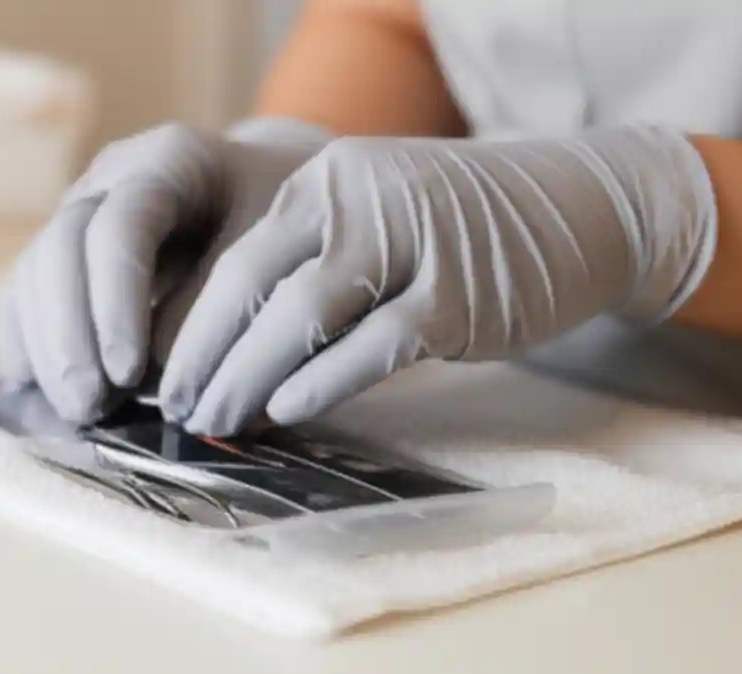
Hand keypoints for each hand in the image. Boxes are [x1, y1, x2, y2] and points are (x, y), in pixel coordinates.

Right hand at [0, 119, 328, 421]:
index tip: (127, 373)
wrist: (275, 199)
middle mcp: (109, 180)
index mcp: (167, 162)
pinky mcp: (67, 255)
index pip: (119, 225)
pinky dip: (30, 347)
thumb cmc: (286, 227)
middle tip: (88, 408)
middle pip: (60, 248)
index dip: (114, 301)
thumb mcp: (276, 253)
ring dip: (47, 349)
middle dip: (68, 335)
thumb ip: (220, 303)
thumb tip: (161, 374)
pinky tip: (42, 398)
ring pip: (34, 274)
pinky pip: (27, 297)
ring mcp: (80, 214)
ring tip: (77, 413)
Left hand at [158, 126, 717, 435]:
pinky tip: (286, 411)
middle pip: (255, 286)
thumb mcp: (376, 222)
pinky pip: (373, 343)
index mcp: (326, 183)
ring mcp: (409, 244)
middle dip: (206, 358)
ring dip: (249, 377)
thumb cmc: (460, 230)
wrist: (578, 204)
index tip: (163, 378)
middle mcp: (357, 201)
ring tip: (216, 423)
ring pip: (303, 315)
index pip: (238, 260)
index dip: (194, 326)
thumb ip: (312, 270)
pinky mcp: (455, 293)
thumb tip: (237, 359)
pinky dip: (323, 380)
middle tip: (177, 412)